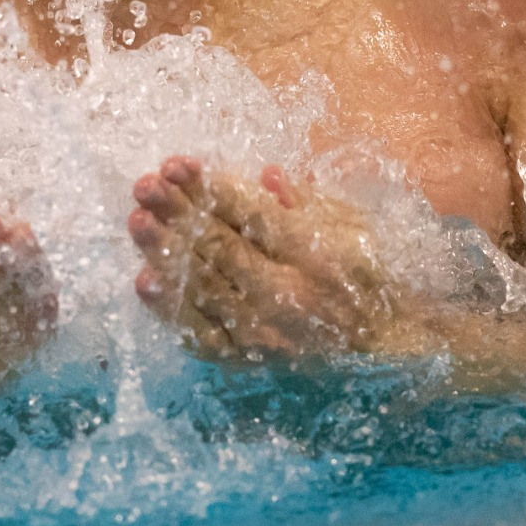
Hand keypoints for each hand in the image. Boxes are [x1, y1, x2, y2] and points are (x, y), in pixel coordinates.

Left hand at [129, 156, 419, 361]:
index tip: (178, 164)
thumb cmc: (371, 280)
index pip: (250, 216)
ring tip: (136, 220)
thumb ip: (309, 203)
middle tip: (144, 185)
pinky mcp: (249, 361)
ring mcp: (263, 333)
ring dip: (165, 251)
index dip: (210, 188)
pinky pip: (202, 334)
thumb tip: (266, 176)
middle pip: (220, 246)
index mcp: (314, 256)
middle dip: (177, 211)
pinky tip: (145, 281)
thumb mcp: (354, 230)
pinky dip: (172, 308)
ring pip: (204, 285)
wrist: (389, 353)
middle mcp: (286, 295)